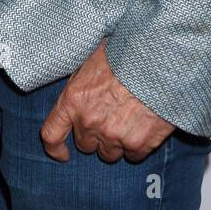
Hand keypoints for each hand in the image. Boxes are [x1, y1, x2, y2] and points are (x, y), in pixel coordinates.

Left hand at [40, 40, 174, 163]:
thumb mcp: (91, 60)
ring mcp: (114, 135)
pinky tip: (143, 128)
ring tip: (128, 121)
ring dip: (115, 143)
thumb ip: (79, 83)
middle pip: (85, 145)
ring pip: (108, 154)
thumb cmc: (124, 53)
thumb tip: (75, 89)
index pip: (52, 134)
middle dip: (94, 136)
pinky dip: (136, 146)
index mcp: (73, 99)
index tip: (62, 154)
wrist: (159, 60)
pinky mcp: (138, 144)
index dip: (55, 148)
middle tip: (109, 118)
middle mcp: (90, 121)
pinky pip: (133, 156)